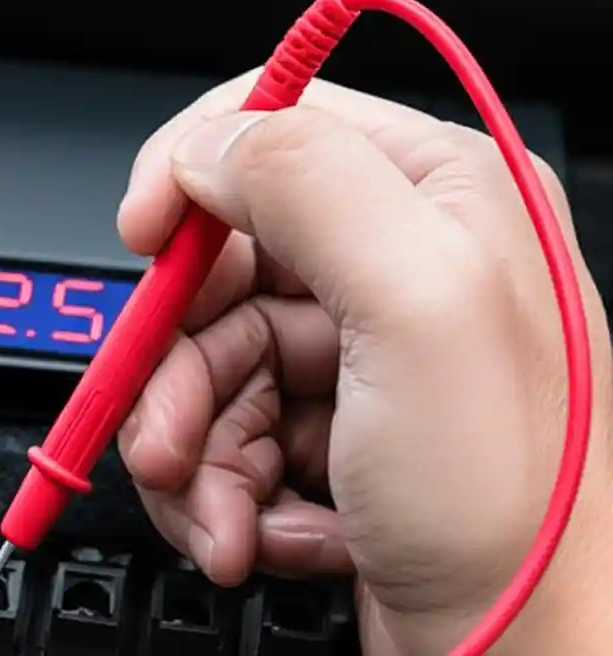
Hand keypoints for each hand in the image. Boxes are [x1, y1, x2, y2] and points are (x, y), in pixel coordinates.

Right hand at [116, 71, 612, 652]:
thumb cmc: (514, 510)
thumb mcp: (419, 311)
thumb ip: (309, 188)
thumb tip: (205, 146)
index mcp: (441, 196)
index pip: (275, 125)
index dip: (191, 175)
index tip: (144, 244)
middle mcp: (399, 264)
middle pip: (218, 265)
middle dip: (177, 362)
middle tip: (169, 436)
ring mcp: (359, 353)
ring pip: (206, 361)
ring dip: (193, 449)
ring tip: (224, 516)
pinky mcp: (329, 427)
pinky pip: (224, 431)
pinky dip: (223, 491)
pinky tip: (270, 533)